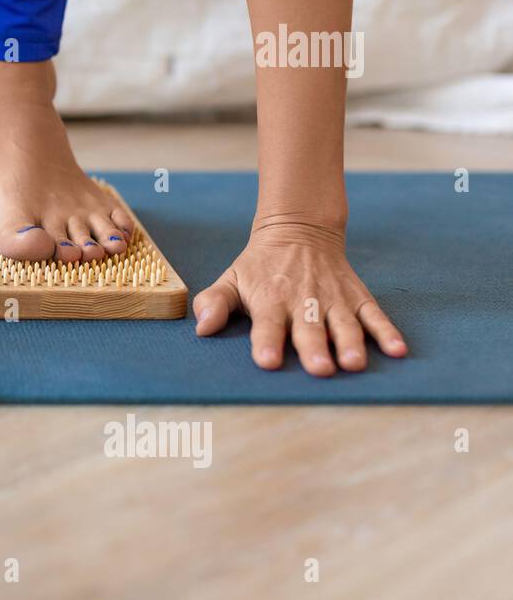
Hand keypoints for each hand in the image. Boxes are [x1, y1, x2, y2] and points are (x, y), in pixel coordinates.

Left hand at [192, 222, 407, 376]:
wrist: (299, 230)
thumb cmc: (260, 266)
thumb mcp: (232, 279)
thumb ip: (214, 303)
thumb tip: (201, 328)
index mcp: (270, 301)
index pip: (267, 325)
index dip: (266, 342)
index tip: (268, 361)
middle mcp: (303, 302)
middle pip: (309, 329)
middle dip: (314, 349)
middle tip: (320, 369)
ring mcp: (334, 300)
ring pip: (344, 324)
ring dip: (350, 344)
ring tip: (354, 364)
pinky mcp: (357, 297)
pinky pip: (375, 315)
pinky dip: (387, 332)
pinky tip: (398, 351)